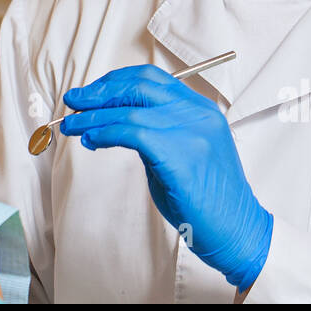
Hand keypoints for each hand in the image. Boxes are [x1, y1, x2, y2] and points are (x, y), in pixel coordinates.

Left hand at [61, 64, 272, 290]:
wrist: (237, 231)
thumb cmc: (206, 198)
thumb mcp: (182, 152)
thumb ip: (155, 132)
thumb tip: (110, 123)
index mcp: (201, 109)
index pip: (151, 79)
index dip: (115, 81)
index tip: (90, 93)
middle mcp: (198, 114)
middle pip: (139, 85)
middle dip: (99, 92)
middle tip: (73, 102)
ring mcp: (193, 133)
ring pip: (130, 109)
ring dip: (93, 117)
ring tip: (72, 126)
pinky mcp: (182, 157)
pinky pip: (133, 133)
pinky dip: (105, 133)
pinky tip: (92, 140)